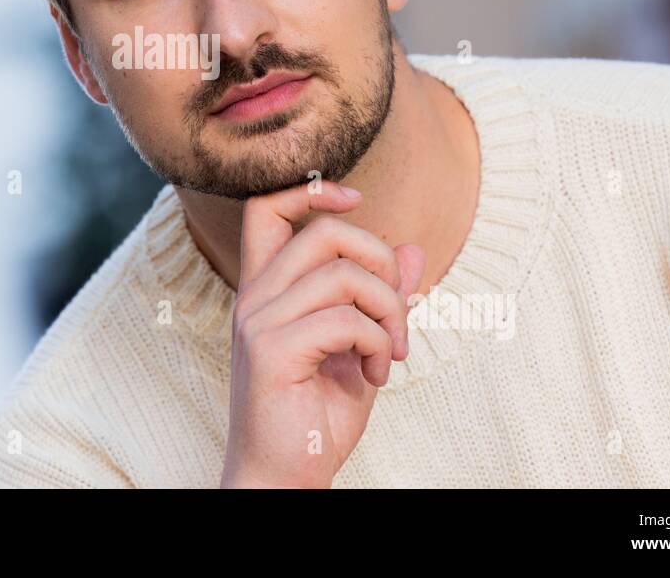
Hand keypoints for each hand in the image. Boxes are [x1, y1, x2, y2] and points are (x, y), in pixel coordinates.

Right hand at [220, 181, 425, 487]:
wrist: (283, 479)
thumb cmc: (315, 418)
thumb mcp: (360, 348)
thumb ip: (382, 299)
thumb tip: (415, 249)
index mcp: (265, 290)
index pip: (267, 207)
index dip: (312, 189)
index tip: (355, 201)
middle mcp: (254, 298)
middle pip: (323, 231)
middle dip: (381, 261)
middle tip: (397, 312)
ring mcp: (258, 322)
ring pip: (346, 274)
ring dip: (391, 313)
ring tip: (390, 354)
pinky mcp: (270, 351)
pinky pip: (347, 321)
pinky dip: (378, 345)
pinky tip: (375, 377)